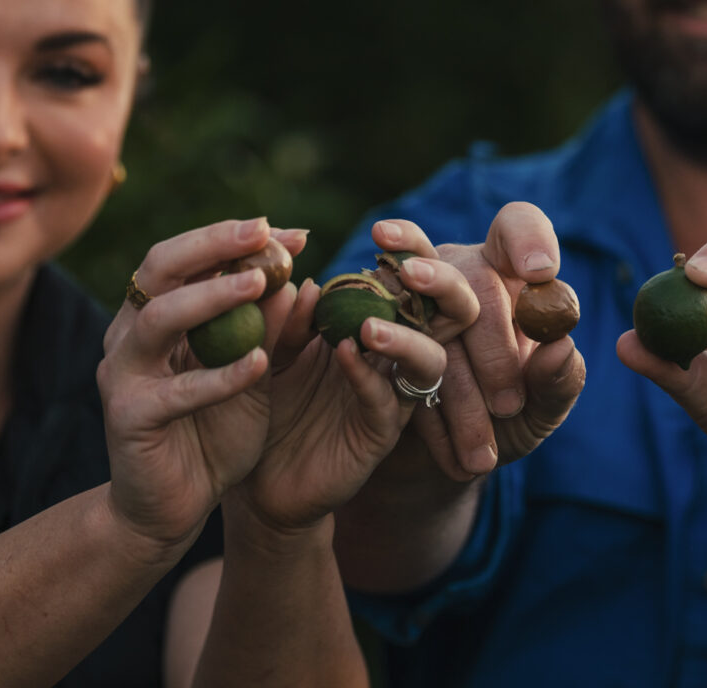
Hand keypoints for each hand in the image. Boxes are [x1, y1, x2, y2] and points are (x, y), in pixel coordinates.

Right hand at [97, 217, 307, 556]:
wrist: (170, 508)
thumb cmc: (211, 431)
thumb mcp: (250, 371)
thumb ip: (267, 328)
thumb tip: (296, 274)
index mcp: (153, 315)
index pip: (186, 258)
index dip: (234, 239)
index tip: (291, 233)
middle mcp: (128, 335)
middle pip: (159, 268)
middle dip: (213, 245)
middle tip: (265, 232)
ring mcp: (122, 376)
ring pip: (158, 320)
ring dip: (211, 298)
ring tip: (261, 283)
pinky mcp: (128, 419)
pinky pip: (176, 392)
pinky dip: (218, 376)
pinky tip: (257, 364)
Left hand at [230, 263, 459, 530]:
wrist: (256, 474)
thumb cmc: (268, 400)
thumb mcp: (267, 349)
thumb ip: (283, 317)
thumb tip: (303, 278)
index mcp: (376, 318)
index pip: (412, 274)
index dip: (410, 247)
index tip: (382, 232)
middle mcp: (396, 354)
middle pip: (450, 310)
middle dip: (441, 283)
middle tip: (408, 270)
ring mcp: (393, 395)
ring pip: (432, 360)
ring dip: (407, 338)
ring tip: (369, 327)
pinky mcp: (379, 435)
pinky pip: (388, 403)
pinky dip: (368, 377)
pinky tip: (344, 357)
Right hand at [373, 203, 586, 482]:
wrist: (444, 457)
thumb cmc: (507, 421)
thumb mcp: (541, 409)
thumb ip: (559, 381)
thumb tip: (560, 345)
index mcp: (509, 278)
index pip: (515, 226)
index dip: (528, 239)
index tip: (541, 272)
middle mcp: (457, 271)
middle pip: (470, 278)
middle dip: (494, 349)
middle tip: (507, 407)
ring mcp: (404, 293)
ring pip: (422, 313)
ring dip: (452, 385)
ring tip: (477, 450)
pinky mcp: (365, 326)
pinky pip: (381, 341)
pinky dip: (410, 391)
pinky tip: (433, 435)